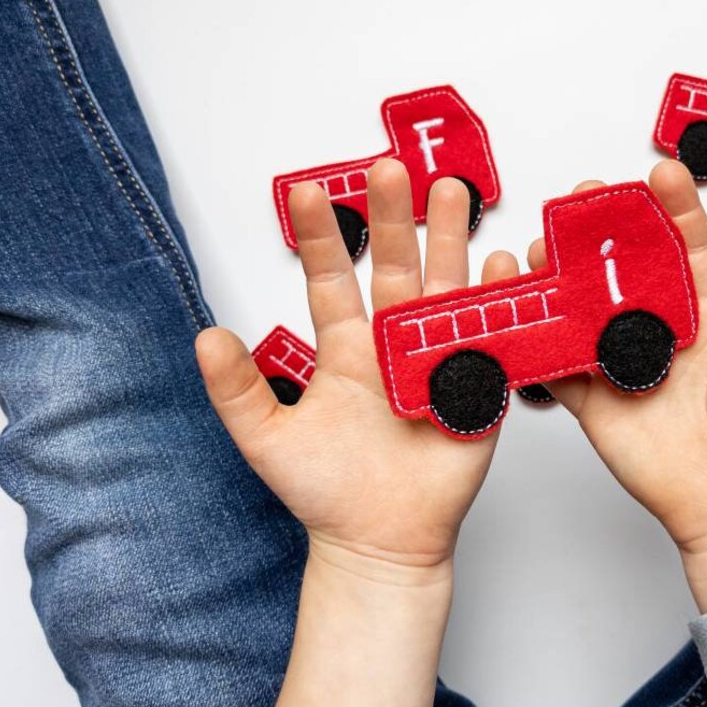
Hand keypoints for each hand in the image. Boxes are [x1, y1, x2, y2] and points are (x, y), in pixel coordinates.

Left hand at [196, 158, 516, 572]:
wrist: (384, 541)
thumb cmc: (326, 494)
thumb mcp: (267, 441)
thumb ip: (237, 389)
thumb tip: (205, 337)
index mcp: (347, 350)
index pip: (332, 280)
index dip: (319, 236)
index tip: (306, 191)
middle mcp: (393, 344)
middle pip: (396, 268)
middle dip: (394, 217)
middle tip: (390, 166)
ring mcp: (438, 360)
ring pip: (446, 288)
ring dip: (450, 240)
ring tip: (452, 191)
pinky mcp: (477, 385)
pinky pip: (489, 335)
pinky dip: (497, 298)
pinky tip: (500, 263)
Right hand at [530, 161, 706, 611]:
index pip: (689, 249)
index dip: (675, 209)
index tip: (662, 173)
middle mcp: (660, 330)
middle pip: (623, 266)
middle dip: (603, 228)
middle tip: (585, 196)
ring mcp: (623, 363)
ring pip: (583, 307)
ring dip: (562, 274)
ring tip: (544, 245)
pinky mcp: (594, 401)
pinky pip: (559, 365)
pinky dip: (537, 341)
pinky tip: (523, 310)